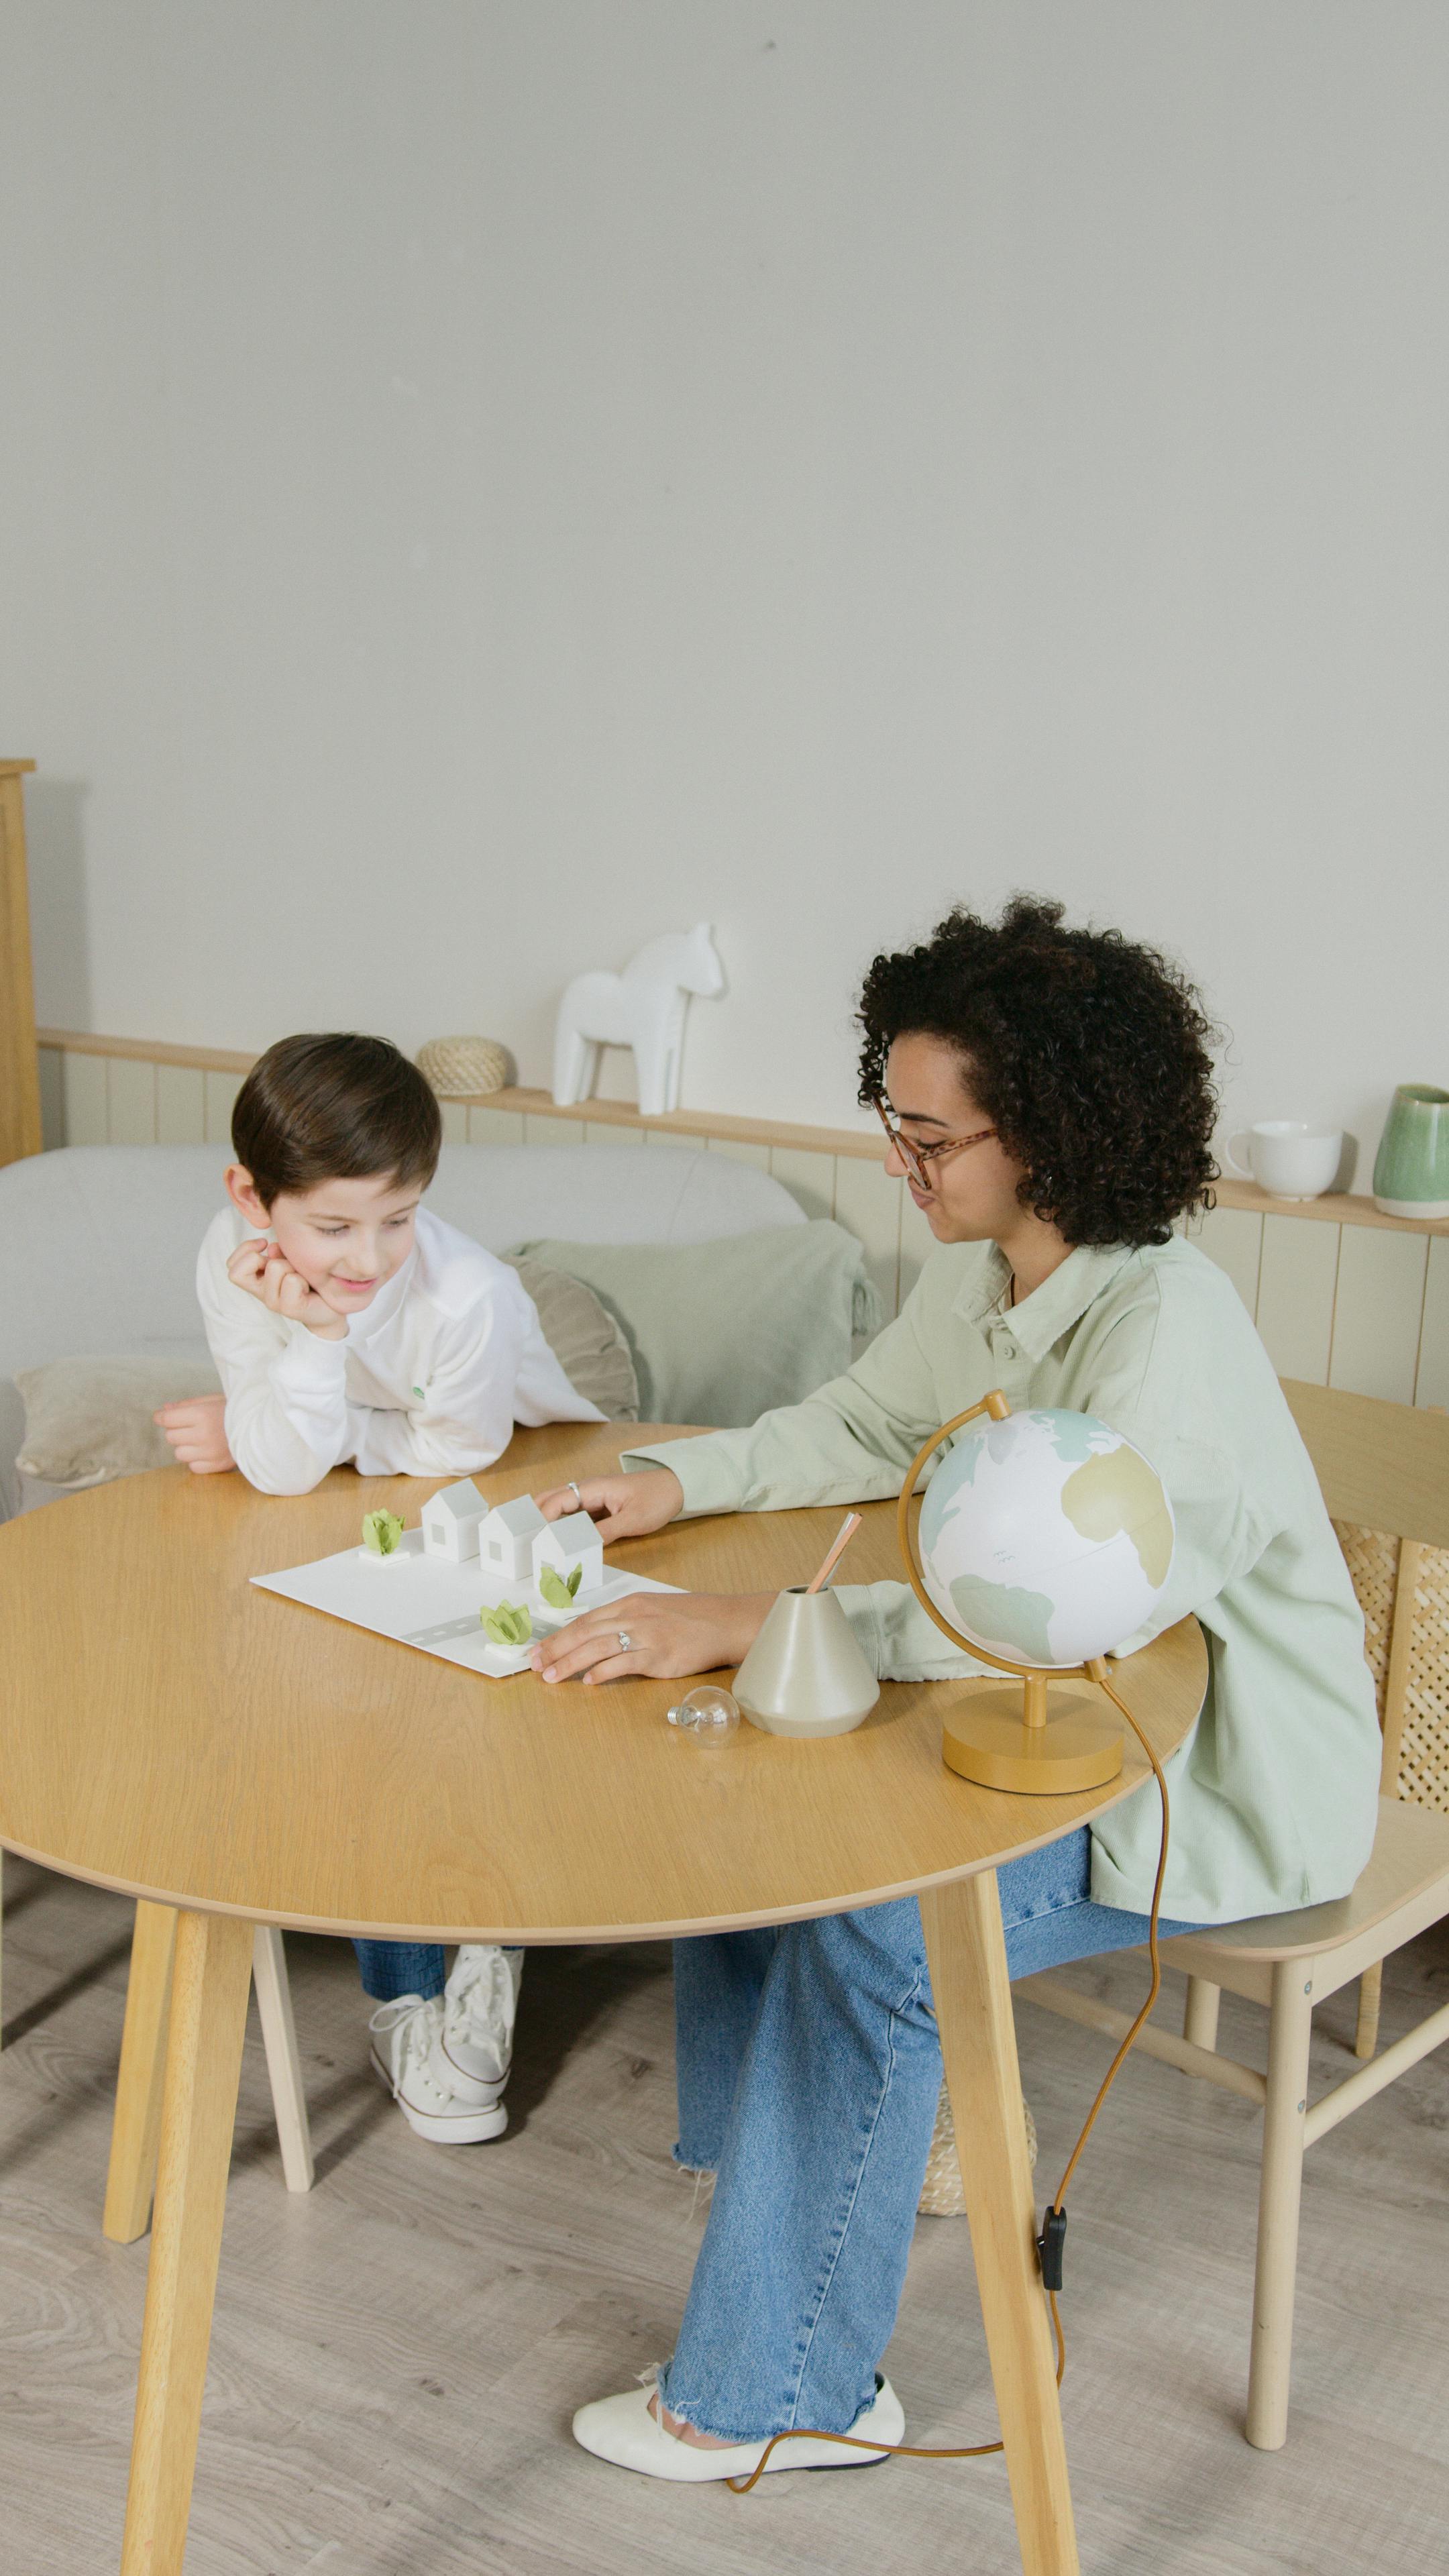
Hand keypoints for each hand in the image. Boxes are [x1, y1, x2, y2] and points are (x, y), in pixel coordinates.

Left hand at [154, 1392, 234, 1474]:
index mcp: (202, 1415)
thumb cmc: (235, 1411)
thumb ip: (187, 1405)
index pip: (168, 1419)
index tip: (161, 1417)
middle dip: (176, 1431)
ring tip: (200, 1440)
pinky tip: (207, 1451)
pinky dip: (197, 1460)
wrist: (263, 1428)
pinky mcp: (217, 1466)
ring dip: (186, 1447)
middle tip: (189, 1426)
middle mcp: (204, 1434)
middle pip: (171, 1437)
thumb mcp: (212, 1400)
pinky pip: (193, 1467)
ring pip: (179, 1454)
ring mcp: (210, 1452)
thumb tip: (164, 1410)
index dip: (161, 1417)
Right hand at [226, 1236, 347, 1338]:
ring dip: (291, 1265)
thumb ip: (278, 1252)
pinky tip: (308, 1286)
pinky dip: (303, 1278)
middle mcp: (262, 1293)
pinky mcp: (291, 1309)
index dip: (244, 1250)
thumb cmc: (310, 1280)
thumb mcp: (291, 1259)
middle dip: (263, 1258)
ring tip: (302, 1275)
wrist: (332, 1307)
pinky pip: (292, 1281)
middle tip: (283, 1264)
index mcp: (258, 1280)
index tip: (263, 1244)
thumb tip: (271, 1248)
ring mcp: (274, 1303)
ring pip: (274, 1267)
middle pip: (240, 1271)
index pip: (232, 1266)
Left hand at [528, 1589, 772, 1685]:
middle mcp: (634, 1616)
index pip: (585, 1620)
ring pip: (597, 1648)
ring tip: (551, 1677)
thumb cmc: (693, 1618)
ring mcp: (646, 1635)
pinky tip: (588, 1681)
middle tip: (534, 1664)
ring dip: (569, 1663)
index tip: (539, 1650)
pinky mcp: (660, 1655)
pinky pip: (624, 1663)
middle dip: (555, 1649)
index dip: (559, 1636)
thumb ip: (626, 1621)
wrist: (727, 1622)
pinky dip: (603, 1672)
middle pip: (584, 1633)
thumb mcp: (654, 1609)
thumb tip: (597, 1639)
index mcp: (630, 1604)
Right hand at [534, 1466, 683, 1542]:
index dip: (543, 1519)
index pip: (558, 1501)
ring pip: (559, 1507)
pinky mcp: (597, 1507)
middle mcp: (587, 1491)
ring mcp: (591, 1498)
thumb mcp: (634, 1519)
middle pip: (551, 1500)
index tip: (534, 1538)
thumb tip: (583, 1546)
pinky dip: (561, 1525)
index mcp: (593, 1488)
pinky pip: (572, 1515)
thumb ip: (608, 1531)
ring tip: (533, 1541)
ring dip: (546, 1521)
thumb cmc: (657, 1498)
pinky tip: (557, 1541)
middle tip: (522, 1537)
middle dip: (534, 1516)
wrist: (676, 1487)